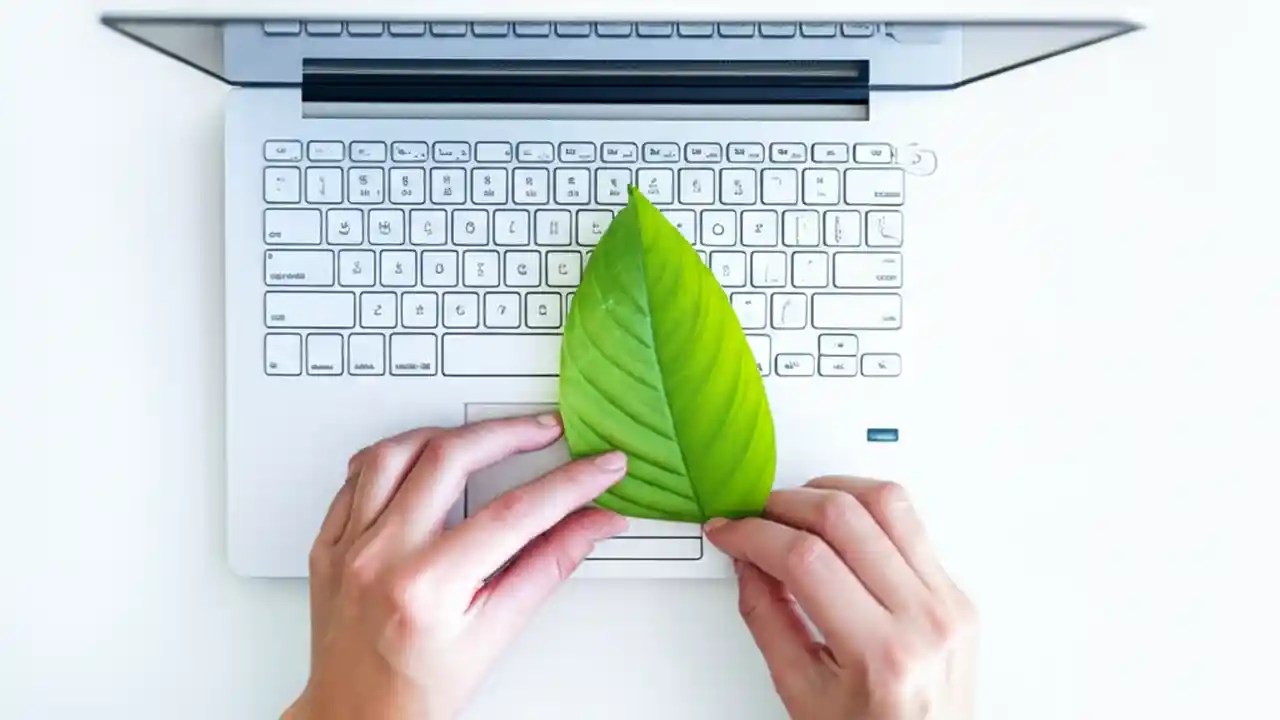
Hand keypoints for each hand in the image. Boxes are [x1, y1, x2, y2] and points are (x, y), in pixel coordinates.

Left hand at [283, 413, 628, 719]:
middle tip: (546, 431)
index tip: (600, 466)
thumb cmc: (418, 695)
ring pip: (395, 452)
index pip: (516, 514)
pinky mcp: (327, 543)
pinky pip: (356, 476)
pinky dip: (395, 456)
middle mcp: (380, 557)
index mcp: (426, 588)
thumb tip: (593, 524)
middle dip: (508, 433)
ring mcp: (347, 546)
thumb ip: (547, 568)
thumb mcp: (495, 636)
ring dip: (447, 433)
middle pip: (450, 458)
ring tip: (485, 436)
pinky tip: (421, 457)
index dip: (569, 483)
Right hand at [705, 477, 976, 719]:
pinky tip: (841, 523)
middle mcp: (924, 619)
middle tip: (755, 517)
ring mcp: (947, 602)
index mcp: (882, 654)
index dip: (755, 535)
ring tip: (797, 508)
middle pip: (845, 517)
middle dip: (785, 505)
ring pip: (887, 502)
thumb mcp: (801, 693)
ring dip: (830, 491)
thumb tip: (747, 561)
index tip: (730, 530)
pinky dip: (867, 511)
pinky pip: (911, 524)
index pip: (806, 559)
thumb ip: (768, 620)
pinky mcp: (957, 593)